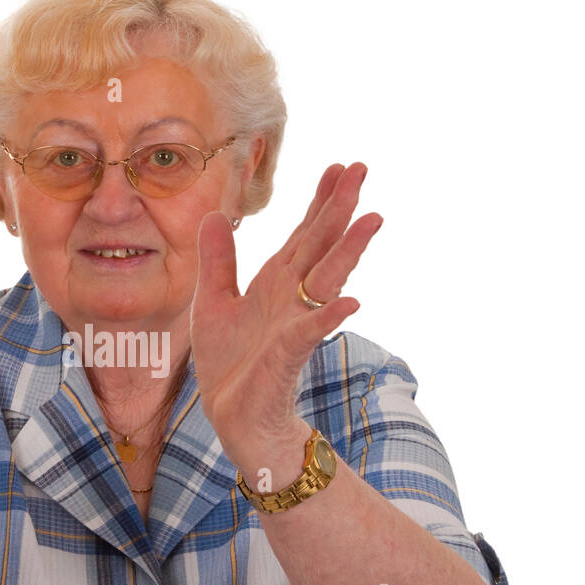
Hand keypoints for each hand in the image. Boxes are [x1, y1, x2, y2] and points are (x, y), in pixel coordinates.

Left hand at [189, 162, 381, 464]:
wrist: (234, 418)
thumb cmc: (230, 364)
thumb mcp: (211, 303)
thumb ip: (217, 261)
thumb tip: (213, 214)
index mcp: (275, 283)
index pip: (304, 235)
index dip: (320, 202)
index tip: (338, 166)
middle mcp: (291, 299)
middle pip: (320, 246)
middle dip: (339, 209)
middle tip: (362, 169)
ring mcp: (294, 326)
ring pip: (326, 281)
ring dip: (349, 251)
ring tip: (372, 219)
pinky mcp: (286, 357)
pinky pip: (309, 334)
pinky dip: (328, 318)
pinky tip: (352, 304)